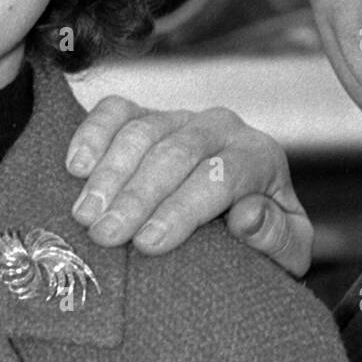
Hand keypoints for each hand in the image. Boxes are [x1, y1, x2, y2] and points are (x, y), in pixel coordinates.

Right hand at [65, 96, 313, 276]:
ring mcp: (180, 117)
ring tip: (84, 214)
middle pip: (176, 152)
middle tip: (105, 233)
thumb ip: (277, 236)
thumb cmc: (262, 239)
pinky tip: (75, 167)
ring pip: (143, 130)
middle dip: (138, 195)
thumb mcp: (286, 251)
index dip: (183, 209)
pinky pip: (116, 110)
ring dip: (110, 173)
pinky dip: (93, 132)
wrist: (241, 214)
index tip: (148, 243)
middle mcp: (222, 127)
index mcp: (260, 157)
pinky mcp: (146, 114)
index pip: (222, 176)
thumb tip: (247, 214)